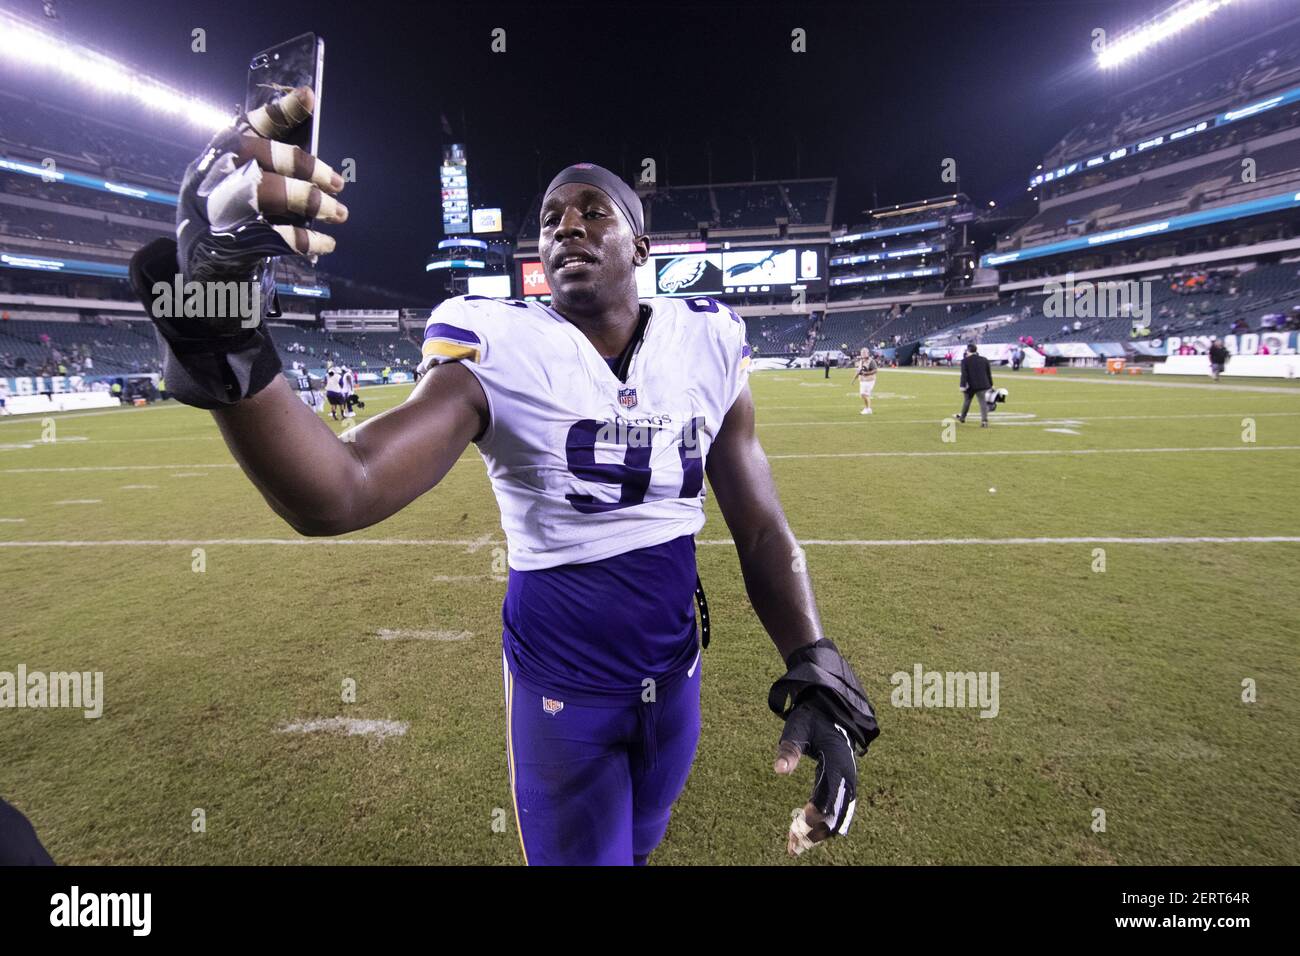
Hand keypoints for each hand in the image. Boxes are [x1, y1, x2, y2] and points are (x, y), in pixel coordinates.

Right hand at [176, 85, 346, 293]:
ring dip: (311, 201)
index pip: (249, 126)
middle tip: (337, 183)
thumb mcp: (234, 187)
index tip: (308, 96)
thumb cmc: (228, 222)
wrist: (198, 271)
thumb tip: (313, 161)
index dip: (279, 111)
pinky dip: (308, 239)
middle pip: (259, 156)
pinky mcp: (231, 242)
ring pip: (265, 192)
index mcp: (218, 158)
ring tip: (338, 213)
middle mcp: (213, 177)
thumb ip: (265, 171)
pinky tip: (327, 243)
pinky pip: (275, 235)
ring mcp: (219, 209)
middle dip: (306, 167)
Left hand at [774, 694, 857, 855]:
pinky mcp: (845, 787)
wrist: (832, 710)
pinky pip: (839, 812)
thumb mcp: (798, 727)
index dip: (813, 814)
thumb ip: (789, 748)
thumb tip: (778, 770)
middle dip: (814, 832)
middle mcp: (848, 775)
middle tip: (791, 845)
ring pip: (839, 817)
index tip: (796, 828)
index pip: (828, 795)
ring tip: (794, 846)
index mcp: (838, 760)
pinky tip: (806, 835)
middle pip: (836, 813)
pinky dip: (824, 826)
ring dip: (819, 833)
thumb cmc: (812, 718)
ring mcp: (849, 782)